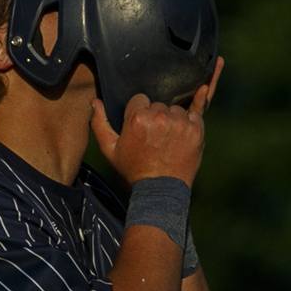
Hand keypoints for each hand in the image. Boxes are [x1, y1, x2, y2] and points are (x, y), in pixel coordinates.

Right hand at [91, 57, 224, 185]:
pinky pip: (195, 114)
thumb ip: (100, 123)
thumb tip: (94, 102)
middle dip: (157, 116)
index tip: (142, 127)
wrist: (160, 191)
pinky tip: (185, 132)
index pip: (140, 99)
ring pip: (177, 109)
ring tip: (169, 140)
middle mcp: (160, 116)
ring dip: (174, 120)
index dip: (140, 113)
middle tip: (156, 137)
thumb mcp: (110, 150)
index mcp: (138, 118)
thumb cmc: (133, 171)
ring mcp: (180, 123)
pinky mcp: (196, 130)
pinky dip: (191, 122)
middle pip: (160, 104)